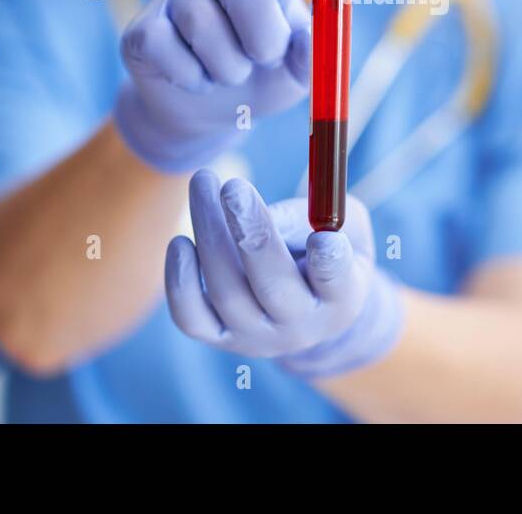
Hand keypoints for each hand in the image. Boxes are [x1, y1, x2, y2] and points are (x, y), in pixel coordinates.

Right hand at [113, 0, 349, 172]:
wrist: (201, 116)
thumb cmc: (258, 80)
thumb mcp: (295, 76)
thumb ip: (312, 57)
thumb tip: (311, 38)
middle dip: (261, 30)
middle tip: (265, 58)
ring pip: (202, 24)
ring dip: (227, 67)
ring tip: (229, 75)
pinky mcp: (143, 27)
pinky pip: (165, 49)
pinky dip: (190, 78)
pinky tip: (194, 78)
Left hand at [165, 170, 403, 378]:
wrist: (306, 306)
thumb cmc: (326, 248)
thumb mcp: (341, 226)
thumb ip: (311, 216)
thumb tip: (257, 208)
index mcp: (341, 297)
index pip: (337, 283)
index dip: (330, 262)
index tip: (321, 236)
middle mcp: (300, 326)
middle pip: (273, 286)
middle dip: (251, 232)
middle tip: (233, 187)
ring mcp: (257, 337)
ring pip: (226, 292)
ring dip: (209, 232)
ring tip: (203, 182)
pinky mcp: (221, 338)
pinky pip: (191, 317)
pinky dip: (179, 281)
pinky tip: (180, 241)